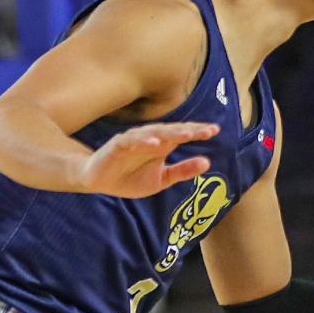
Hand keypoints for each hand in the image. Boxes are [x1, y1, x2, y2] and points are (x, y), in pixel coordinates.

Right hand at [77, 121, 218, 197]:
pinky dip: (143, 141)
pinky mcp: (117, 146)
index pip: (183, 135)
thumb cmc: (130, 178)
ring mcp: (134, 141)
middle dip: (189, 130)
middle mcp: (150, 139)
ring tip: (186, 135)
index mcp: (162, 145)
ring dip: (170, 133)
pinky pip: (131, 141)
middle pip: (172, 131)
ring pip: (154, 133)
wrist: (98, 181)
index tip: (215, 130)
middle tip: (207, 131)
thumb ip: (182, 171)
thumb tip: (208, 163)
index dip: (198, 132)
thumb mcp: (161, 179)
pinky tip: (154, 143)